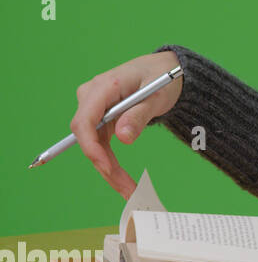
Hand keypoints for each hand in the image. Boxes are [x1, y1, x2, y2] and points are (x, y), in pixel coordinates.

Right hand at [69, 50, 183, 198]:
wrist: (167, 69)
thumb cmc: (163, 76)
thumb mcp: (158, 94)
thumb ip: (139, 115)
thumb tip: (123, 138)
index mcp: (103, 86)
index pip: (84, 121)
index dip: (91, 147)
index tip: (106, 167)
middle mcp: (92, 97)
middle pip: (88, 138)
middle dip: (105, 167)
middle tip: (128, 190)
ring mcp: (95, 109)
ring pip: (95, 146)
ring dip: (110, 171)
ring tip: (131, 192)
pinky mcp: (102, 119)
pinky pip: (102, 145)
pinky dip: (113, 163)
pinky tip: (124, 182)